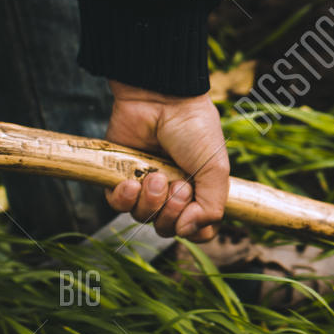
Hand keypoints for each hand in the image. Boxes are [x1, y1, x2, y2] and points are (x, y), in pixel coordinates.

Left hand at [104, 80, 229, 241]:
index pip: (198, 229)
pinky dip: (124, 198)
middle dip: (172, 212)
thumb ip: (211, 208)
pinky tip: (131, 182)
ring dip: (150, 201)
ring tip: (155, 176)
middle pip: (168, 228)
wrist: (161, 100)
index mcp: (200, 192)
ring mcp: (146, 186)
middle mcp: (173, 193)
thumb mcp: (216, 171)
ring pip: (143, 218)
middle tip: (177, 185)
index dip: (195, 230)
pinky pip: (117, 206)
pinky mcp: (119, 177)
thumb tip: (186, 232)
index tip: (194, 212)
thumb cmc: (194, 131)